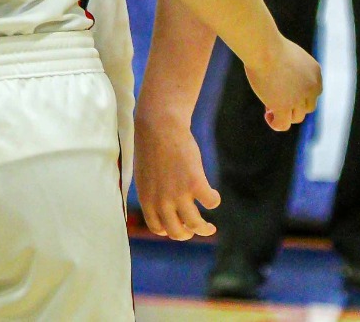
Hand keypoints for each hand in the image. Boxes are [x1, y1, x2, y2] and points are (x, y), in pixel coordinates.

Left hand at [132, 108, 220, 239]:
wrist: (159, 126)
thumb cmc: (152, 147)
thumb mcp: (145, 175)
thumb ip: (152, 193)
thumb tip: (163, 208)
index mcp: (147, 199)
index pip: (158, 228)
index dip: (169, 230)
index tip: (179, 227)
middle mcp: (162, 201)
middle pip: (177, 232)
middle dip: (188, 234)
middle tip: (197, 229)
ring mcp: (179, 194)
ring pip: (196, 224)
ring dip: (205, 229)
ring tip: (210, 227)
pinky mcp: (195, 183)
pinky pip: (211, 202)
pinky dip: (214, 200)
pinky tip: (213, 194)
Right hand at [247, 38, 319, 131]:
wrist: (264, 48)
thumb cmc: (269, 46)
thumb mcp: (288, 56)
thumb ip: (292, 71)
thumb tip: (283, 88)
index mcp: (315, 73)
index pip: (312, 92)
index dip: (298, 94)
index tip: (281, 89)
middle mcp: (312, 87)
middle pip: (307, 106)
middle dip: (292, 105)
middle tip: (273, 97)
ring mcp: (299, 98)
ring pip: (297, 117)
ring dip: (285, 114)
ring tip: (269, 108)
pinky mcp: (284, 106)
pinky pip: (283, 124)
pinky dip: (276, 123)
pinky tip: (268, 116)